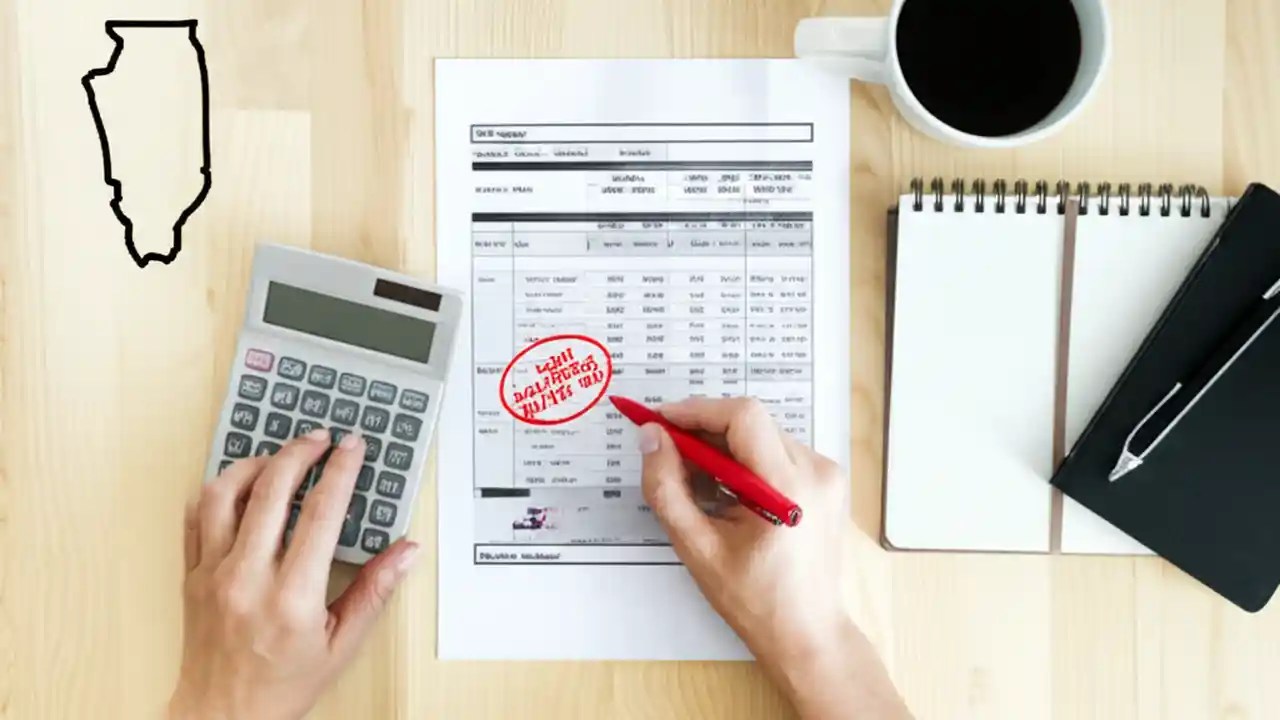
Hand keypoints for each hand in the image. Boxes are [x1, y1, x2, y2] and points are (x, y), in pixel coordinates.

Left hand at [170, 429, 419, 719]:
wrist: (223, 715)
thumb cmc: (281, 685)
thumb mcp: (342, 644)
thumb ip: (375, 591)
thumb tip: (406, 552)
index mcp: (292, 597)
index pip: (320, 514)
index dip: (340, 472)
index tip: (352, 449)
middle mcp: (248, 579)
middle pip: (271, 490)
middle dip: (300, 453)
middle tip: (319, 439)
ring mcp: (213, 574)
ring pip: (223, 495)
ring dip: (254, 465)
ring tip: (278, 457)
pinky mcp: (191, 575)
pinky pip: (195, 517)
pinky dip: (217, 491)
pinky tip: (239, 484)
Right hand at [639, 397, 910, 719]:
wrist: (806, 632)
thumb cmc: (755, 600)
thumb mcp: (697, 547)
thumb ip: (667, 488)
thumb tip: (651, 438)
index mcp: (789, 487)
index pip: (742, 417)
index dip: (696, 411)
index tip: (660, 422)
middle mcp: (817, 471)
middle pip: (752, 422)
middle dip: (705, 430)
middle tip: (669, 454)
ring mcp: (827, 475)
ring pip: (763, 434)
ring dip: (725, 448)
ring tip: (699, 485)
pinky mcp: (827, 481)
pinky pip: (778, 451)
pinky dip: (746, 461)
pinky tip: (728, 494)